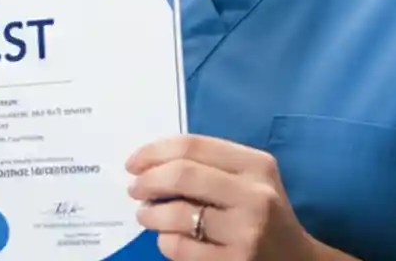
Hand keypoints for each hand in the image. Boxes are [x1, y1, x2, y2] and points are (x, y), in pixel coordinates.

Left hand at [127, 134, 345, 260]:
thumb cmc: (262, 213)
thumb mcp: (250, 179)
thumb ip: (210, 165)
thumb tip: (150, 163)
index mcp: (256, 165)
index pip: (194, 146)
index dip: (154, 151)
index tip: (133, 163)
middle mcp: (255, 195)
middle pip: (183, 175)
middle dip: (147, 181)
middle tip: (135, 189)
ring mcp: (246, 232)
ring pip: (177, 214)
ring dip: (150, 214)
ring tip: (146, 215)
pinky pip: (180, 248)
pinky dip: (164, 241)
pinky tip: (167, 238)